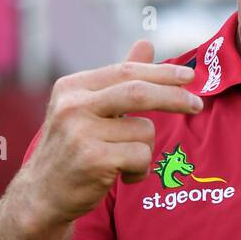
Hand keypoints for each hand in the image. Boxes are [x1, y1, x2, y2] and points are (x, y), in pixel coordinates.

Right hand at [16, 40, 203, 227]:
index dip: (162, 72)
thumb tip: (146, 43)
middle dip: (174, 97)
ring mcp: (81, 133)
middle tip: (197, 105)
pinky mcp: (93, 160)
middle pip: (139, 93)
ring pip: (144, 130)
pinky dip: (140, 169)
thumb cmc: (73, 148)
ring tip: (123, 161)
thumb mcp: (89, 108)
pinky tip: (120, 176)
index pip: (126, 71)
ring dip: (146, 148)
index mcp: (73, 87)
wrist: (42, 196)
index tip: (189, 76)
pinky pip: (141, 156)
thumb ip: (119, 79)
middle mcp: (73, 106)